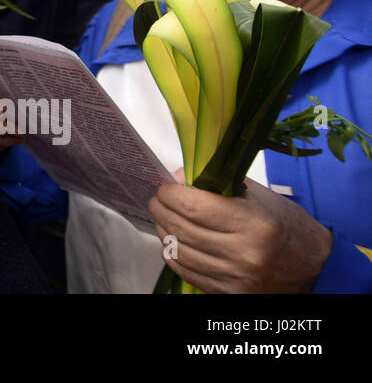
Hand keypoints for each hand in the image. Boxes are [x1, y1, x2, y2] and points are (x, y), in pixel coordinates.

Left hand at [149, 172, 333, 292]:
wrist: (314, 265)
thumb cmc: (284, 225)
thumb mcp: (256, 196)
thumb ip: (217, 184)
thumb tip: (178, 178)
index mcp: (253, 224)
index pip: (193, 206)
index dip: (170, 194)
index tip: (165, 187)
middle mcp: (245, 254)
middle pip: (182, 228)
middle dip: (161, 210)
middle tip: (158, 200)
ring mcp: (237, 277)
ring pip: (180, 252)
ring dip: (164, 231)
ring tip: (164, 219)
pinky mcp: (231, 293)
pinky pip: (189, 273)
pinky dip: (174, 255)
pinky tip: (173, 243)